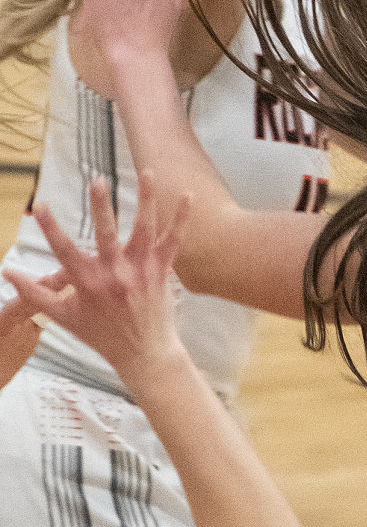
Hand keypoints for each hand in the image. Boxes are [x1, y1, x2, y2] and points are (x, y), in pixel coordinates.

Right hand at [2, 174, 189, 392]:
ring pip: (144, 229)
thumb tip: (8, 273)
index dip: (50, 228)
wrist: (142, 353)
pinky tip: (187, 195)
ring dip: (147, 199)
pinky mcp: (161, 271)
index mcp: (87, 283)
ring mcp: (140, 271)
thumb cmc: (100, 334)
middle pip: (106, 234)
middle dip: (101, 207)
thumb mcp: (63, 316)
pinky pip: (173, 240)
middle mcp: (113, 274)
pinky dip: (181, 218)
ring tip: (148, 172)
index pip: (63, 251)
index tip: (40, 205)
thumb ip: (35, 293)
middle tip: (97, 181)